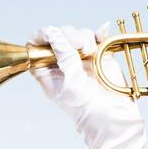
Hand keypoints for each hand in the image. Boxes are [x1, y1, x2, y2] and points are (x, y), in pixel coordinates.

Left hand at [28, 22, 147, 148]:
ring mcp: (79, 57)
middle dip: (68, 35)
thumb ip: (63, 56)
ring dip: (84, 38)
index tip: (51, 33)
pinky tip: (101, 34)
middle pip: (58, 35)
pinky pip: (95, 37)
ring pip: (77, 34)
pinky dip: (98, 34)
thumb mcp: (71, 82)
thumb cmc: (86, 107)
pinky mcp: (97, 54)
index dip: (41, 36)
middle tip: (79, 46)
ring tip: (91, 53)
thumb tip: (53, 33)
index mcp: (46, 71)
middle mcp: (61, 62)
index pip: (35, 47)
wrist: (113, 115)